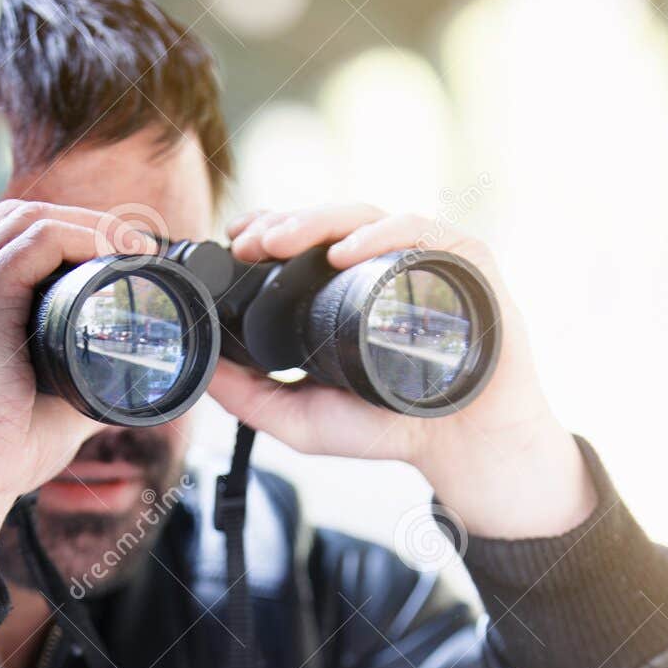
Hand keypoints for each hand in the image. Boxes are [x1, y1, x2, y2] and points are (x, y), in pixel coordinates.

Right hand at [0, 199, 155, 595]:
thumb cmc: (1, 449)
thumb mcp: (60, 400)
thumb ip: (88, 374)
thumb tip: (136, 367)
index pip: (16, 238)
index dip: (72, 232)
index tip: (126, 255)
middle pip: (22, 217)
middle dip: (86, 221)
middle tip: (139, 248)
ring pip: (29, 218)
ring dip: (90, 223)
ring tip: (134, 248)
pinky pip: (34, 240)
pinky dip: (80, 235)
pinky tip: (115, 253)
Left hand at [209, 203, 595, 539]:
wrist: (460, 451)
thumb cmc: (391, 429)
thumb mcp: (302, 420)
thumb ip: (250, 399)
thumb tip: (200, 370)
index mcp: (353, 287)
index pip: (307, 240)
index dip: (270, 230)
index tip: (234, 244)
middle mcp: (389, 265)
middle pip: (332, 222)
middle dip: (284, 223)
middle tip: (248, 242)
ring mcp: (428, 262)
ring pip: (370, 216)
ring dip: (320, 220)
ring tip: (280, 240)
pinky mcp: (467, 267)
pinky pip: (423, 234)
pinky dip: (382, 234)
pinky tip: (345, 250)